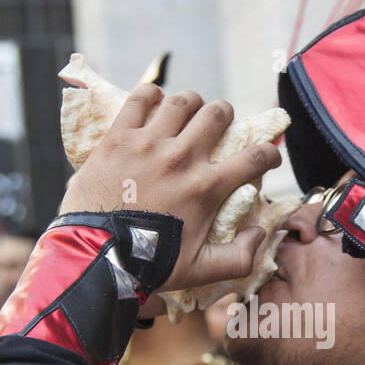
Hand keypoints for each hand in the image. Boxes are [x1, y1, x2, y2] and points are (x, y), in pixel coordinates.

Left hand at [58, 85, 280, 293]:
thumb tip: (259, 233)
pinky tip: (155, 99)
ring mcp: (149, 143)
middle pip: (217, 115)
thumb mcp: (201, 270)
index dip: (269, 153)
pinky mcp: (119, 137)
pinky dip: (151, 94)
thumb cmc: (148, 263)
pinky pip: (139, 100)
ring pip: (182, 102)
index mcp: (206, 188)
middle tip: (221, 125)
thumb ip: (239, 257)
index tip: (268, 156)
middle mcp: (183, 158)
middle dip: (226, 116)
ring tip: (190, 110)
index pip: (254, 157)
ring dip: (192, 103)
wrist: (96, 253)